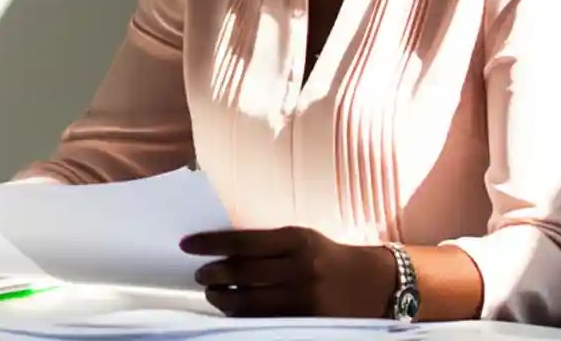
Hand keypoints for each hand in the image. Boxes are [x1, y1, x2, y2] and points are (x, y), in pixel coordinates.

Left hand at [181, 226, 394, 317]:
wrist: (374, 284)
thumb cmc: (327, 256)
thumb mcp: (302, 239)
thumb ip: (267, 245)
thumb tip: (221, 251)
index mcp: (297, 239)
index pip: (243, 241)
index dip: (210, 243)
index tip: (187, 245)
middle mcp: (301, 267)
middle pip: (242, 273)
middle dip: (213, 274)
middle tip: (200, 275)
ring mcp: (304, 297)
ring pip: (249, 301)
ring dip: (223, 298)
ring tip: (213, 294)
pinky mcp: (307, 321)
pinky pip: (264, 320)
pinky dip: (242, 316)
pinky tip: (232, 311)